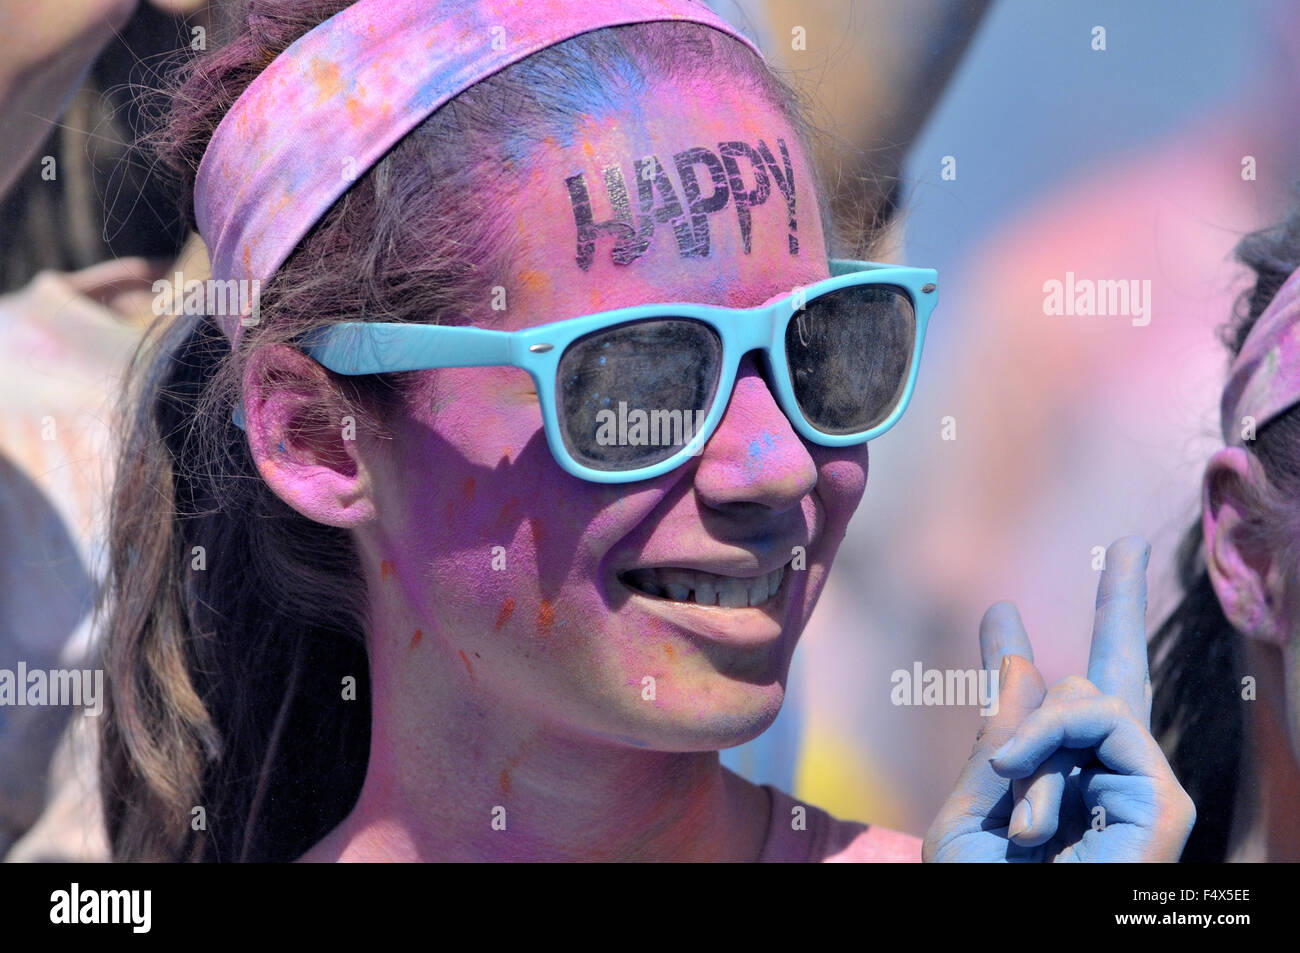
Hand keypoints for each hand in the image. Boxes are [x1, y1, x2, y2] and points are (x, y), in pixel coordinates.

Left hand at [923, 535, 1195, 861]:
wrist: (998, 939)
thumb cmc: (979, 893)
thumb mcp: (971, 808)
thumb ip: (1002, 733)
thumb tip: (1014, 647)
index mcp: (1054, 776)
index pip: (1065, 695)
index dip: (1058, 635)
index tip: (1039, 592)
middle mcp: (1103, 776)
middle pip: (1115, 676)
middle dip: (1120, 604)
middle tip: (1126, 544)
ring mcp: (1138, 788)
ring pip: (1088, 698)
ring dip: (1031, 748)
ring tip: (1015, 818)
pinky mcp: (1163, 805)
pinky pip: (1104, 726)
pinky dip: (1049, 751)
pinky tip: (1026, 803)